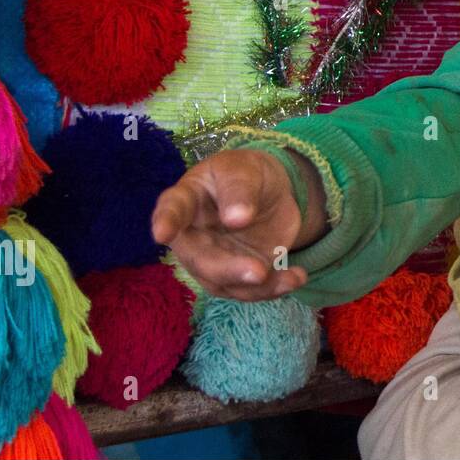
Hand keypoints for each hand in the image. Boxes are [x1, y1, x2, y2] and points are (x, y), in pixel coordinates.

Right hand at [151, 148, 312, 301]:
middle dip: (228, 269)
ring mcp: (214, 260)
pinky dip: (276, 287)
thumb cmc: (245, 174)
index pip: (172, 210)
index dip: (166, 221)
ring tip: (290, 278)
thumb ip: (238, 189)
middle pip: (201, 259)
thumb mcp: (244, 170)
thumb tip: (236, 218)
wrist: (268, 191)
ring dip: (256, 286)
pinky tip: (297, 276)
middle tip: (258, 271)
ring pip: (226, 283)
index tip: (162, 233)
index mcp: (186, 200)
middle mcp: (192, 237)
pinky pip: (251, 290)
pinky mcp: (237, 275)